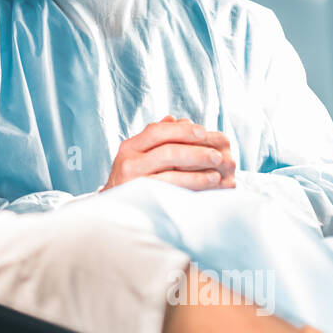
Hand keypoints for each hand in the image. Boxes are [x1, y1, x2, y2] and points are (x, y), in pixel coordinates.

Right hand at [101, 115, 235, 191]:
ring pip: (170, 173)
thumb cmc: (134, 180)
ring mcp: (132, 182)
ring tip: (216, 175)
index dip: (181, 130)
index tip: (203, 132)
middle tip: (218, 156)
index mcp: (129, 147)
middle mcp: (128, 162)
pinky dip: (191, 186)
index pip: (156, 131)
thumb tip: (183, 121)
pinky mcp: (140, 199)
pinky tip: (206, 186)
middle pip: (166, 151)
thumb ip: (160, 139)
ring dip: (197, 172)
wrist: (114, 212)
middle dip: (196, 152)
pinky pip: (171, 191)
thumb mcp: (141, 156)